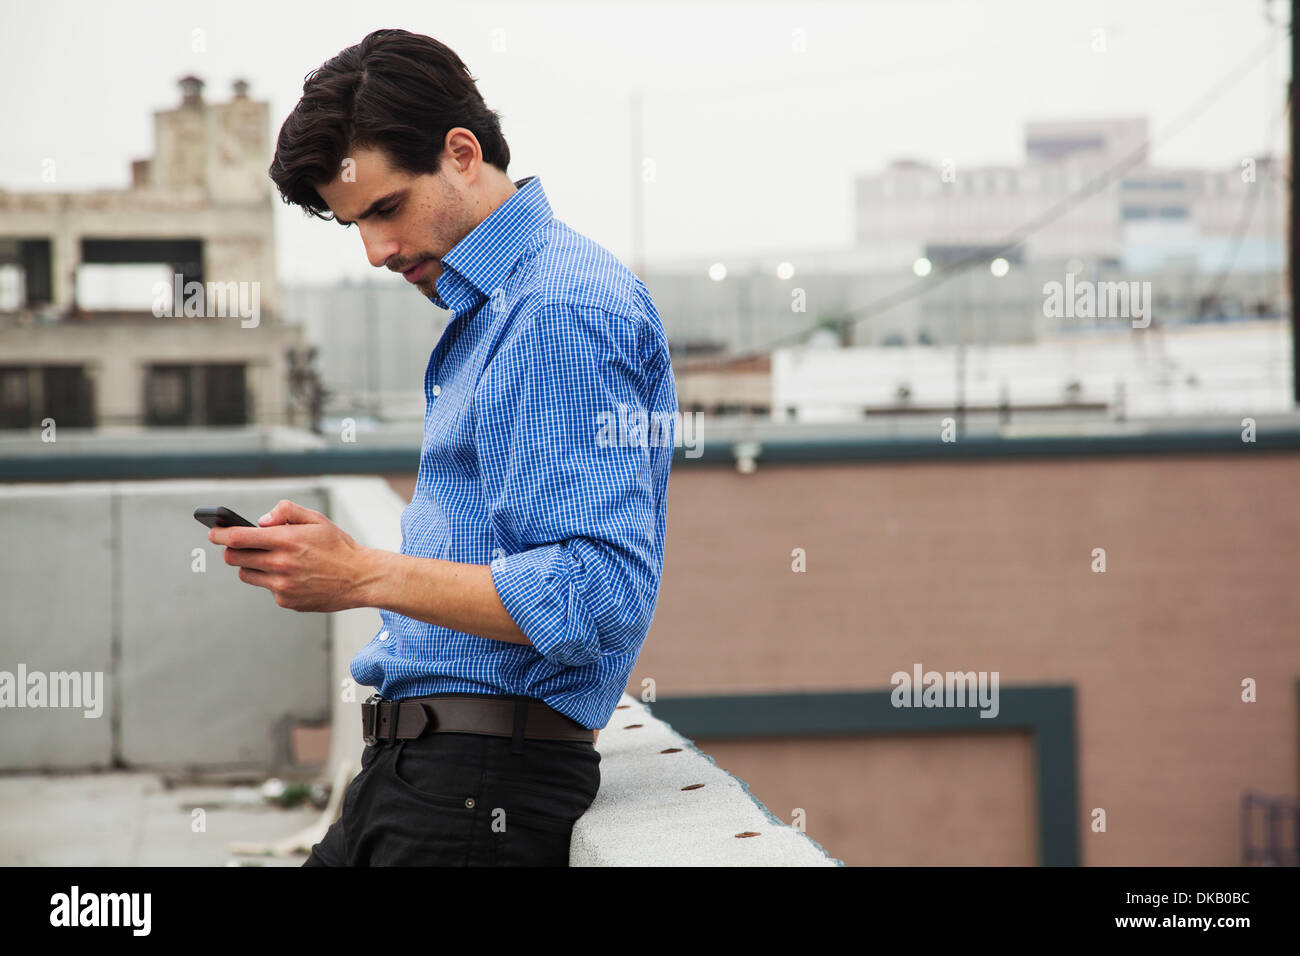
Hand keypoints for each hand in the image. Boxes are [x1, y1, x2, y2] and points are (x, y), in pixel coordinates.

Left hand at [208, 499, 370, 612]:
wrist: (361, 577)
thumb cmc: (338, 546)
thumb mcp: (316, 519)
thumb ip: (285, 512)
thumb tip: (260, 521)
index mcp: (286, 540)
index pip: (238, 537)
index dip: (219, 533)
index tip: (212, 532)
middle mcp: (280, 564)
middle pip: (233, 558)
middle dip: (231, 550)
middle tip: (240, 546)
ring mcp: (282, 586)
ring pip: (246, 575)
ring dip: (251, 566)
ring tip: (271, 560)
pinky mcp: (287, 601)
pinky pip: (268, 589)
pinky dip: (274, 581)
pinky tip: (294, 576)